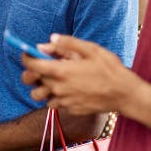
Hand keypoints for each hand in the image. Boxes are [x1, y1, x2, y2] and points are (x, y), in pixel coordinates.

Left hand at [21, 34, 139, 115]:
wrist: (124, 95)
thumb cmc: (110, 69)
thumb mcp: (91, 49)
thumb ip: (67, 44)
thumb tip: (48, 41)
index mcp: (61, 71)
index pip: (31, 65)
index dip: (25, 57)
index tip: (27, 52)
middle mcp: (58, 88)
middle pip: (30, 81)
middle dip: (31, 72)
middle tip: (40, 66)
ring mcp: (64, 101)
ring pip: (39, 96)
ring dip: (42, 86)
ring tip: (54, 79)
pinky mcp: (70, 109)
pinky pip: (54, 104)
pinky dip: (55, 96)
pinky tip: (68, 89)